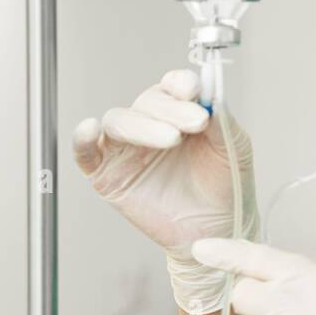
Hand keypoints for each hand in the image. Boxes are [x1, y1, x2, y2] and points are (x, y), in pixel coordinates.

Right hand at [73, 69, 257, 313]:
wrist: (215, 231)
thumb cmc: (224, 186)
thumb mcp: (233, 150)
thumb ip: (222, 122)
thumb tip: (212, 97)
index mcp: (181, 112)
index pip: (173, 86)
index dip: (181, 83)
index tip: (194, 90)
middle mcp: (152, 124)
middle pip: (148, 101)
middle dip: (171, 109)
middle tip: (196, 122)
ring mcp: (127, 149)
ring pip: (119, 121)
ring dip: (143, 125)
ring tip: (171, 139)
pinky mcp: (107, 174)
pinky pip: (86, 153)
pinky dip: (82, 140)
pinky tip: (90, 130)